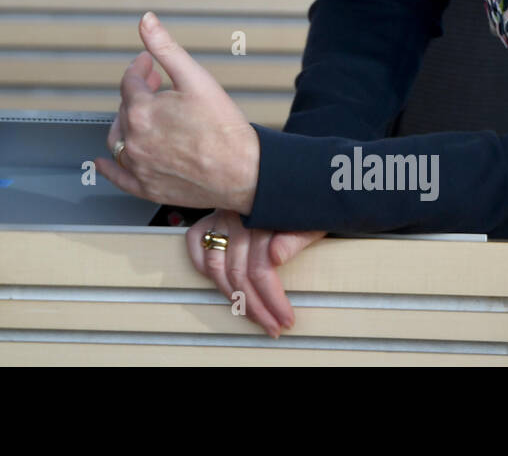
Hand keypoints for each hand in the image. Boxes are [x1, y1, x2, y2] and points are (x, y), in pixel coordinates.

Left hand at [94, 11, 260, 212]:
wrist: (244, 171)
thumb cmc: (224, 128)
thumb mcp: (195, 77)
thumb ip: (165, 48)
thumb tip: (146, 21)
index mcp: (141, 111)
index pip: (129, 82)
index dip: (139, 68)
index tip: (148, 64)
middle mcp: (134, 140)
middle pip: (125, 109)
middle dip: (138, 92)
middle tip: (155, 84)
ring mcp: (139, 166)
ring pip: (118, 139)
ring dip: (126, 122)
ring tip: (142, 115)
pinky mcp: (147, 188)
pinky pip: (119, 178)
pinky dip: (109, 168)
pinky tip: (103, 162)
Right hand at [186, 210, 325, 336]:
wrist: (293, 180)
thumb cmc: (306, 201)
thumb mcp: (311, 219)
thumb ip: (294, 238)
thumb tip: (275, 258)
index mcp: (263, 215)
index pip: (261, 268)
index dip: (273, 299)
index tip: (285, 320)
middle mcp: (237, 216)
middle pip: (238, 273)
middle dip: (255, 307)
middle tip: (272, 327)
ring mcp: (220, 215)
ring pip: (215, 265)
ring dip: (231, 297)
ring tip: (252, 315)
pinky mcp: (211, 214)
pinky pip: (196, 242)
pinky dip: (201, 265)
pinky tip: (221, 285)